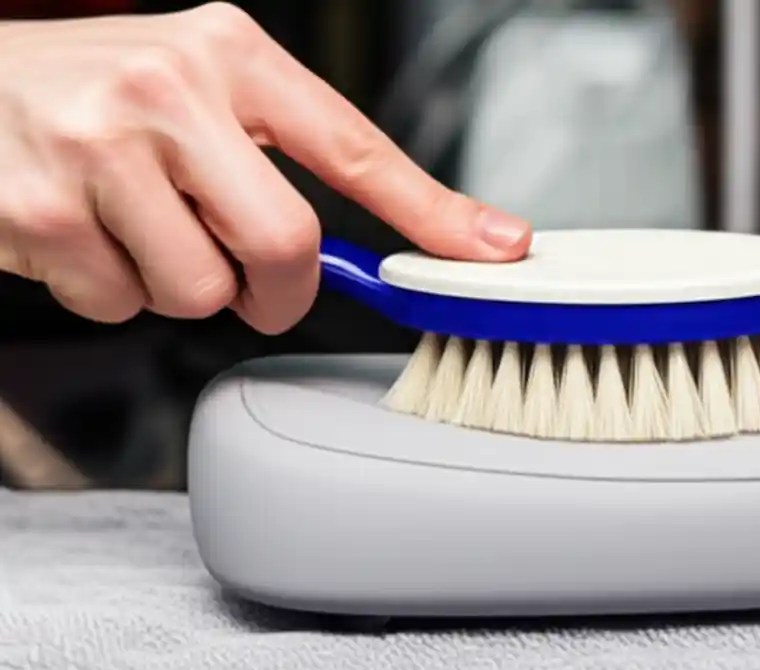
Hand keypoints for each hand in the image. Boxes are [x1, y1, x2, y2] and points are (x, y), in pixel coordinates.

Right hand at [0, 3, 530, 332]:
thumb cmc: (97, 91)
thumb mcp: (203, 89)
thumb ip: (290, 155)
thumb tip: (416, 230)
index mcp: (229, 54)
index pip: (357, 147)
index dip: (434, 213)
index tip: (494, 249)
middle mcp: (168, 89)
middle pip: (286, 245)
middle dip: (276, 290)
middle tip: (246, 275)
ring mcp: (98, 147)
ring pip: (199, 292)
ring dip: (181, 286)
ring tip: (136, 227)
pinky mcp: (39, 208)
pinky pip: (119, 305)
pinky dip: (111, 291)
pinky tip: (84, 233)